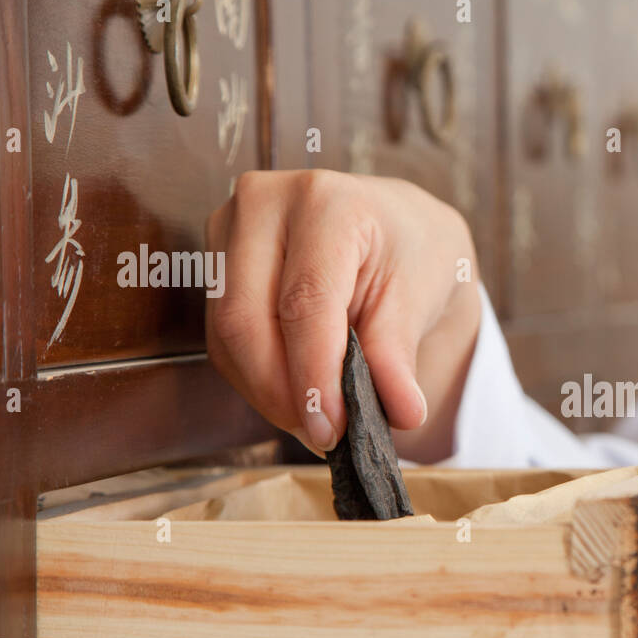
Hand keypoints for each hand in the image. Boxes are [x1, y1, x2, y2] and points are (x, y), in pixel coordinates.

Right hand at [205, 169, 481, 460]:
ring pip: (226, 336)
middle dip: (282, 393)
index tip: (332, 428)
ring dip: (268, 392)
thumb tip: (400, 410)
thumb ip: (400, 354)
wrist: (392, 229)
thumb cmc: (410, 253)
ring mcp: (230, 230)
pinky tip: (296, 397)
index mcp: (325, 202)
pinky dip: (258, 380)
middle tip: (324, 436)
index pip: (304, 301)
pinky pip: (222, 340)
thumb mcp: (422, 296)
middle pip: (247, 321)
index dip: (313, 374)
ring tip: (318, 420)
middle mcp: (263, 203)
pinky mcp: (215, 263)